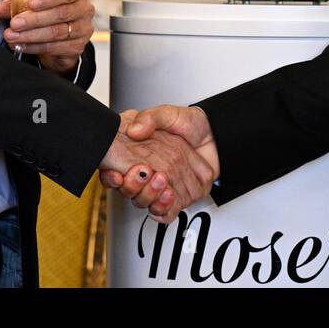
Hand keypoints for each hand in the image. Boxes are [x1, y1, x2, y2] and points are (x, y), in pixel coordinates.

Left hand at [0, 0, 93, 73]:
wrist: (59, 38)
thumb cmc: (46, 12)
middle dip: (34, 19)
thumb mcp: (31, 4)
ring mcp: (83, 30)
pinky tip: (20, 45)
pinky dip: (34, 47)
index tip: (31, 3)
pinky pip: (54, 48)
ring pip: (57, 33)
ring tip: (12, 36)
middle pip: (61, 14)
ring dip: (31, 35)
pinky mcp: (77, 48)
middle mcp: (84, 10)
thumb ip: (15, 3)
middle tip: (15, 23)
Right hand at [98, 110, 214, 222]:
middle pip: (130, 193)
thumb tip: (134, 130)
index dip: (112, 178)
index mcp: (141, 157)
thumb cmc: (191, 123)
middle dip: (134, 187)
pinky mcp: (179, 198)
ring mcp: (164, 188)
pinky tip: (168, 196)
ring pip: (146, 204)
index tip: (118, 174)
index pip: (117, 175)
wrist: (216, 133)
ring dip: (151, 196)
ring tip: (161, 181)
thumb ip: (150, 118)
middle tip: (145, 172)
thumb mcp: (168, 114)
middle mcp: (150, 175)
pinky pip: (166, 213)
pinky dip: (165, 209)